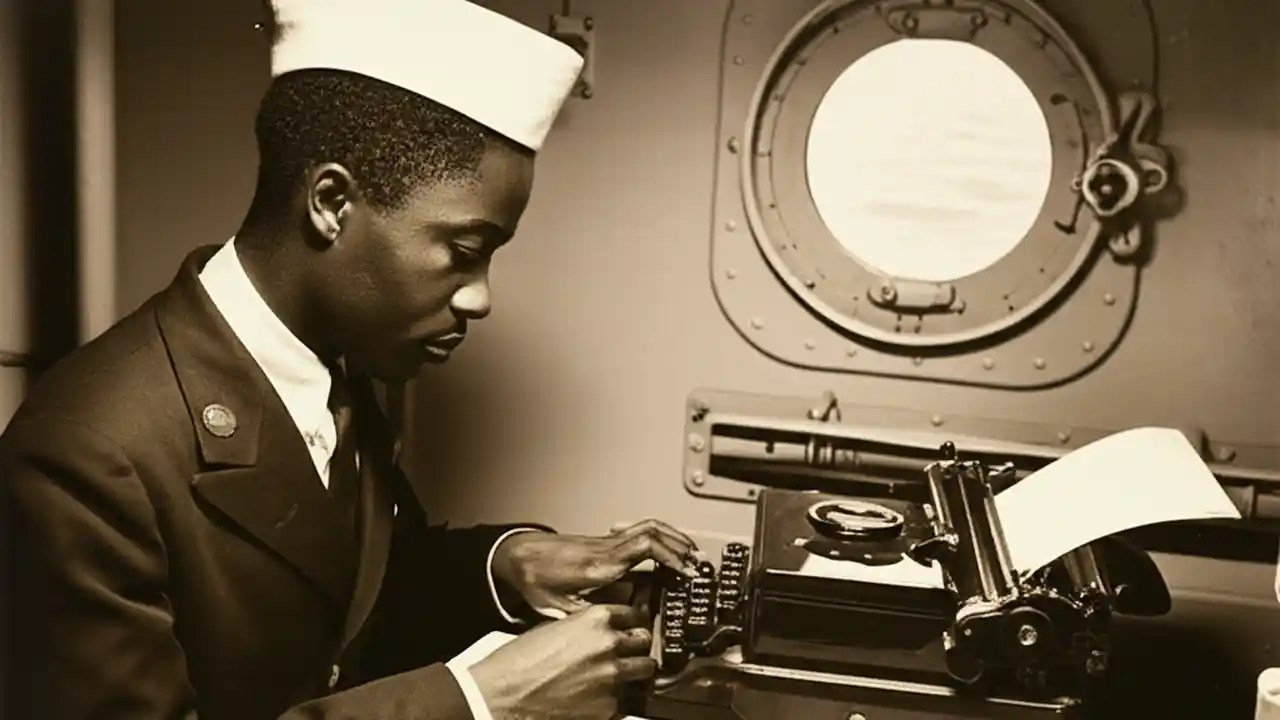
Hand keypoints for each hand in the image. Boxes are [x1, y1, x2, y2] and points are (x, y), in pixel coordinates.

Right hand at [469, 604, 655, 719]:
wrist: (502, 696)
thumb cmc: (518, 662)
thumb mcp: (552, 628)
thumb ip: (582, 627)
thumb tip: (598, 631)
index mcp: (595, 619)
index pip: (633, 613)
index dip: (633, 620)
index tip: (632, 625)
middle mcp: (609, 644)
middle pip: (643, 641)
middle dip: (637, 646)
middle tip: (630, 651)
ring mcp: (612, 677)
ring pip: (644, 671)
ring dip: (636, 672)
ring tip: (625, 676)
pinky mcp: (609, 708)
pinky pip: (626, 701)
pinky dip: (619, 700)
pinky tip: (602, 697)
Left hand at [494, 519, 700, 617]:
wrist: (518, 555)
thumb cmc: (536, 579)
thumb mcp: (559, 607)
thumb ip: (589, 616)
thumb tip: (616, 628)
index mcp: (601, 564)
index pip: (645, 547)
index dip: (671, 556)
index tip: (687, 570)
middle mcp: (607, 548)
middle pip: (653, 531)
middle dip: (681, 545)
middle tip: (699, 563)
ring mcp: (606, 541)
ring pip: (647, 526)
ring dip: (672, 536)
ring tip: (690, 553)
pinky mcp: (604, 542)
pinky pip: (638, 532)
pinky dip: (657, 536)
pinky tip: (665, 548)